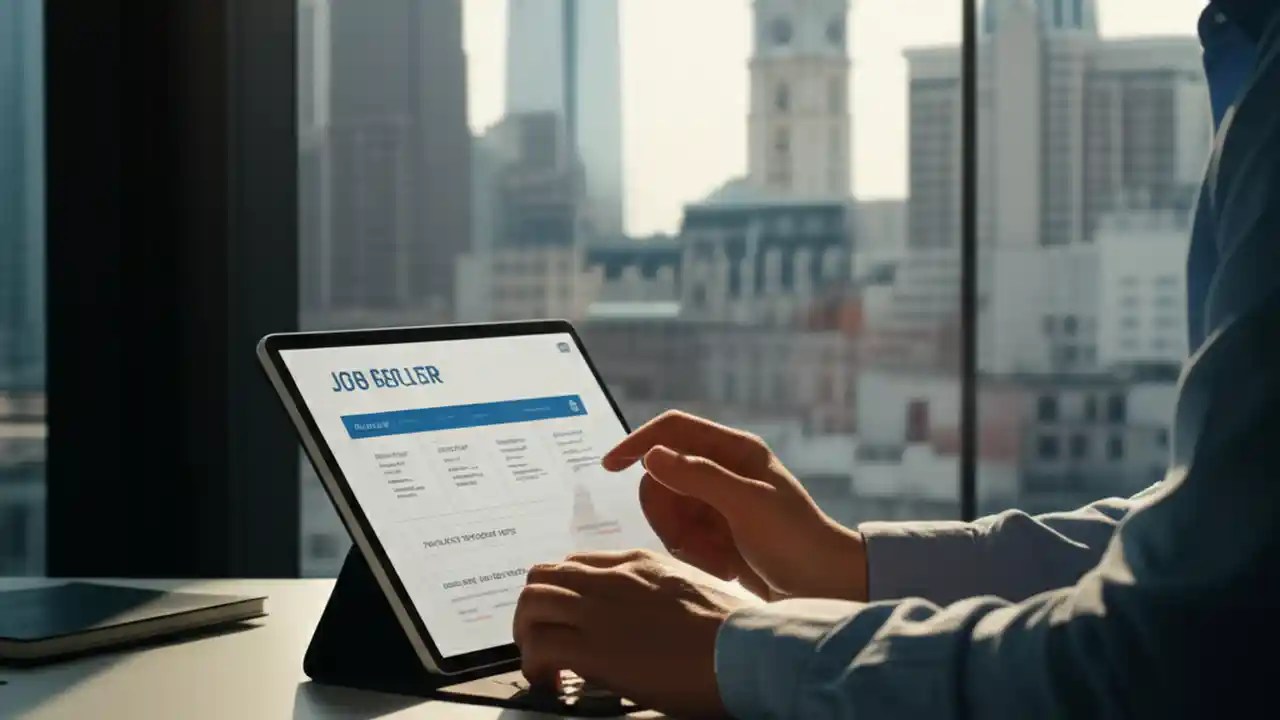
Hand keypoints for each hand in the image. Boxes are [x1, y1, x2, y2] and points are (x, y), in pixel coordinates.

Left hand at [514, 549, 745, 717]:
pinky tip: (551, 684)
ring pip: (531, 605)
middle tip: (544, 642)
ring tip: (542, 666)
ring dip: (527, 637)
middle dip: (533, 611)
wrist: (746, 648)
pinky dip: (535, 666)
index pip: (576, 563)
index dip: (562, 592)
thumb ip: (662, 592)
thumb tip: (652, 615)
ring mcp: (599, 611)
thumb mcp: (693, 587)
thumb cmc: (735, 626)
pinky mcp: (595, 649)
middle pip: (542, 577)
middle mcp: (611, 579)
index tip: (567, 619)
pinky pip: (540, 647)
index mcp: (636, 562)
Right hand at [604, 410, 866, 601]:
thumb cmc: (795, 539)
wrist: (823, 587)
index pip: (673, 429)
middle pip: (661, 477)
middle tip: (689, 542)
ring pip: (667, 511)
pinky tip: (724, 568)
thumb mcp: (747, 504)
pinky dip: (695, 555)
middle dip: (668, 513)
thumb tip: (652, 454)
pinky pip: (681, 537)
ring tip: (717, 560)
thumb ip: (699, 477)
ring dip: (683, 539)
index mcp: (734, 451)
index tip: (610, 467)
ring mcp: (717, 502)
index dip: (639, 442)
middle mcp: (722, 471)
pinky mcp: (715, 533)